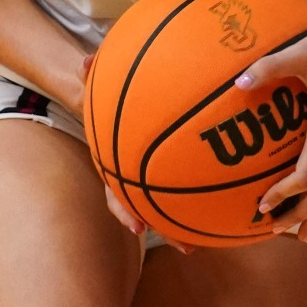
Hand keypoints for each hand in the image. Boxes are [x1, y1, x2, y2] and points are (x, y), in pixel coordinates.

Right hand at [78, 55, 185, 248]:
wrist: (106, 103)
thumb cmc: (105, 96)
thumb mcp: (98, 85)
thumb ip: (92, 75)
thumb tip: (86, 60)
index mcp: (111, 162)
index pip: (116, 193)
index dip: (125, 212)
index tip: (138, 230)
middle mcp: (128, 176)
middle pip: (145, 210)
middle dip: (165, 229)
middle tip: (186, 246)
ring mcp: (145, 176)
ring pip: (162, 206)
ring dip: (181, 226)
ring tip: (202, 243)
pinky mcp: (168, 169)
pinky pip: (182, 185)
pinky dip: (198, 196)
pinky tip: (221, 204)